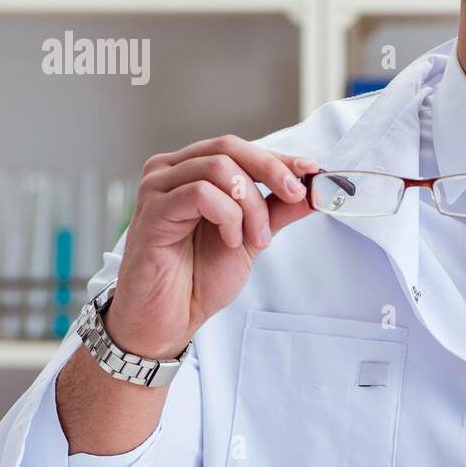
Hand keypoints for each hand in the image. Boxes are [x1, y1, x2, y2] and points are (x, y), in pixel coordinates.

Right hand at [106, 135, 317, 358]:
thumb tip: (313, 189)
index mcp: (191, 171)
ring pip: (219, 169)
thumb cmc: (199, 278)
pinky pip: (200, 194)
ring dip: (250, 205)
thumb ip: (278, 211)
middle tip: (295, 195)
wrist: (170, 319)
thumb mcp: (251, 238)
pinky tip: (231, 242)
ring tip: (255, 239)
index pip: (239, 149)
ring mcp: (157, 188)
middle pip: (228, 148)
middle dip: (271, 170)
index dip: (277, 158)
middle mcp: (170, 171)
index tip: (311, 170)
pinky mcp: (152, 210)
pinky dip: (228, 217)